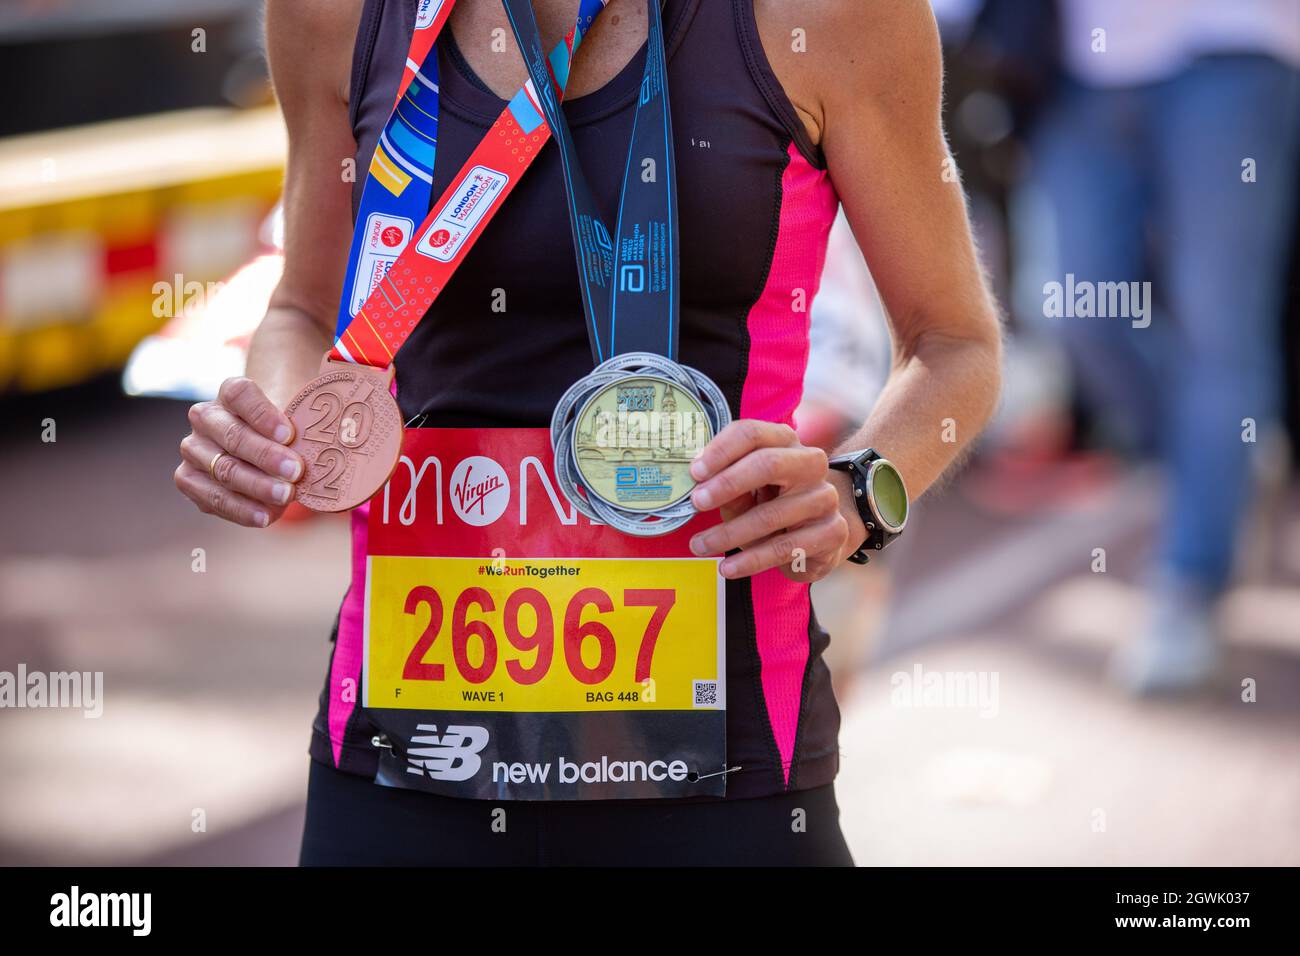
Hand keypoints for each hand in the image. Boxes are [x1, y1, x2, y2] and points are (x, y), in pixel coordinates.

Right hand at [174, 377, 305, 526]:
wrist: (264, 447)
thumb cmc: (285, 431)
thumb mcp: (296, 420)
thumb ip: (307, 426)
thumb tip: (329, 446)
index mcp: (231, 393)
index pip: (240, 395)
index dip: (263, 414)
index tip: (290, 434)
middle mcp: (205, 417)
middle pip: (232, 435)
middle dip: (266, 456)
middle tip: (296, 471)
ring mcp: (194, 449)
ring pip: (223, 469)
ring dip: (257, 485)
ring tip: (286, 496)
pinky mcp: (189, 480)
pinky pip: (212, 498)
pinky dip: (241, 509)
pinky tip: (265, 515)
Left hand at [686, 420, 862, 581]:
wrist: (823, 534)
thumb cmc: (774, 504)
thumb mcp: (748, 490)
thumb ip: (727, 485)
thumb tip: (698, 487)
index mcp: (785, 442)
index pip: (752, 434)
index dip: (721, 451)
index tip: (695, 473)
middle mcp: (810, 463)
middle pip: (768, 463)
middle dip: (727, 483)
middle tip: (696, 502)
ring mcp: (825, 497)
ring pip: (771, 514)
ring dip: (728, 534)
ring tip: (699, 545)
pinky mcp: (833, 531)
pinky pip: (785, 548)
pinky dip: (751, 561)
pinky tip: (728, 569)